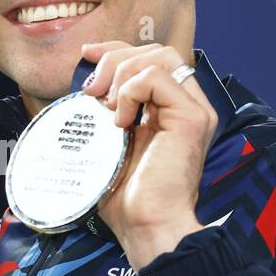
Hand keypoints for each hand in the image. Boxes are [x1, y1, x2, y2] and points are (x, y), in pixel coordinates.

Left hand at [81, 41, 217, 268]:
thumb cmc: (125, 196)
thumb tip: (81, 85)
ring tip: (106, 106)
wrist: (144, 225)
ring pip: (159, 56)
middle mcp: (187, 105)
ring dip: (122, 73)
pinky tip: (120, 120)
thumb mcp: (106, 143)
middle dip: (116, 59)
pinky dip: (131, 91)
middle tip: (91, 91)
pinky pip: (158, 77)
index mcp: (169, 109)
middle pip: (155, 51)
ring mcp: (193, 110)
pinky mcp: (192, 117)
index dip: (116, 50)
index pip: (148, 58)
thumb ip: (102, 112)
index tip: (86, 58)